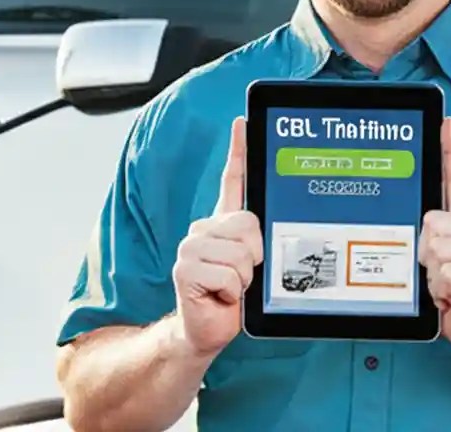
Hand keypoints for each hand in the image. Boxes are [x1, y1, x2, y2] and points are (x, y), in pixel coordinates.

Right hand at [170, 116, 262, 356]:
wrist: (205, 329)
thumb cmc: (231, 297)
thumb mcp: (251, 265)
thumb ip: (256, 241)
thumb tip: (266, 233)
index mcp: (222, 223)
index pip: (231, 178)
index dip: (238, 149)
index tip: (242, 122)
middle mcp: (204, 228)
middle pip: (247, 224)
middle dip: (254, 256)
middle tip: (243, 275)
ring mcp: (191, 246)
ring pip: (240, 252)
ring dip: (243, 278)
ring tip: (230, 287)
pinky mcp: (184, 268)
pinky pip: (228, 273)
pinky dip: (232, 291)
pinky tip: (219, 296)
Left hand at [419, 117, 450, 366]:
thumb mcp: (436, 265)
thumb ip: (430, 240)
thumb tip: (424, 225)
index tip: (448, 124)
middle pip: (431, 222)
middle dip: (425, 256)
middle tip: (441, 277)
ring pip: (437, 247)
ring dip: (434, 277)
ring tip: (450, 288)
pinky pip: (447, 270)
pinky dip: (444, 290)